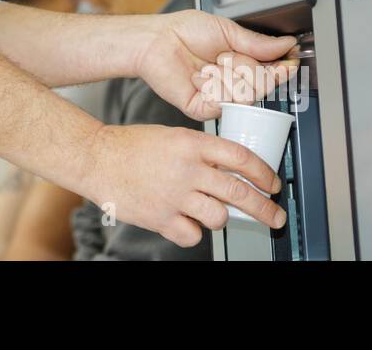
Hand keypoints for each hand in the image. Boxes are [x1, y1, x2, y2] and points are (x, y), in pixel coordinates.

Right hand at [86, 122, 286, 242]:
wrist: (96, 159)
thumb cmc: (130, 146)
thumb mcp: (172, 136)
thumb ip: (200, 151)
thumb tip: (231, 169)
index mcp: (190, 144)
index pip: (240, 157)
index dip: (263, 172)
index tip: (272, 183)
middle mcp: (186, 170)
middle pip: (239, 192)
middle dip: (264, 208)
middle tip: (275, 215)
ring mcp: (174, 196)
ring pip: (218, 217)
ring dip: (220, 217)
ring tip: (210, 211)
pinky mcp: (160, 218)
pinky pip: (192, 236)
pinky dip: (192, 232)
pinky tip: (183, 221)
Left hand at [137, 9, 299, 120]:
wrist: (157, 40)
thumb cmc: (184, 31)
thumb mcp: (227, 30)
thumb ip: (257, 43)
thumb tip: (286, 44)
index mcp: (241, 63)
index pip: (272, 73)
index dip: (281, 69)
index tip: (289, 62)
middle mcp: (233, 82)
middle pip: (261, 85)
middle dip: (245, 66)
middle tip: (225, 55)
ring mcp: (220, 97)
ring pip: (245, 94)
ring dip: (226, 74)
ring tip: (207, 65)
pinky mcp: (205, 108)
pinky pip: (224, 101)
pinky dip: (212, 84)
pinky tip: (199, 76)